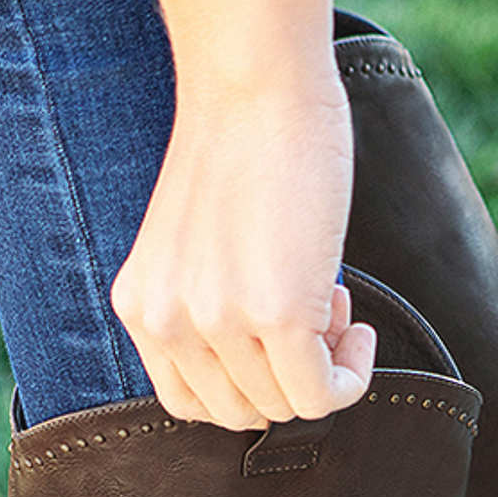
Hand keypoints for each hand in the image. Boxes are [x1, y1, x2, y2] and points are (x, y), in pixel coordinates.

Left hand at [110, 73, 373, 428]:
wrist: (254, 84)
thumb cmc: (239, 146)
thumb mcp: (195, 244)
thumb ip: (206, 304)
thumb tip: (270, 365)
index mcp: (140, 308)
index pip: (188, 402)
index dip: (245, 384)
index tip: (276, 337)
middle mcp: (167, 323)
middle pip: (237, 412)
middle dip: (286, 380)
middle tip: (316, 316)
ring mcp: (216, 322)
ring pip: (282, 407)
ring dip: (323, 367)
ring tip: (334, 301)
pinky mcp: (275, 312)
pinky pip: (319, 394)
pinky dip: (350, 376)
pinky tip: (357, 328)